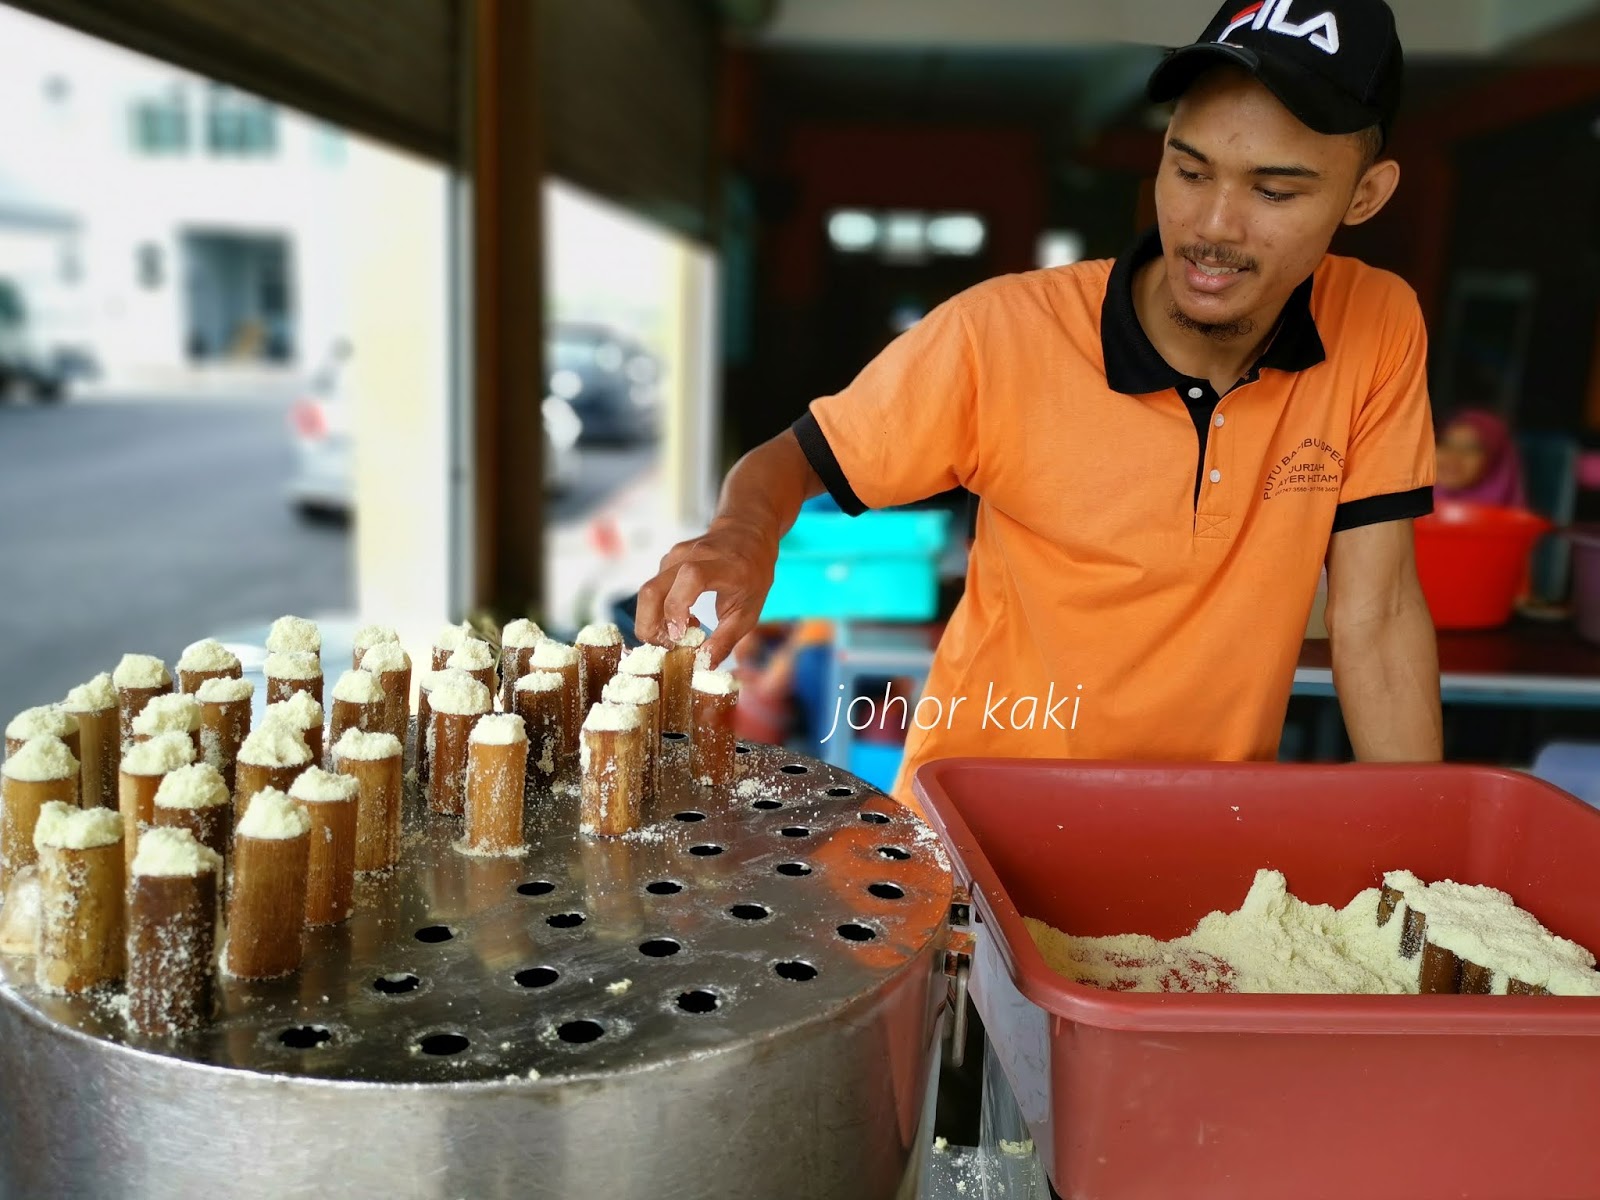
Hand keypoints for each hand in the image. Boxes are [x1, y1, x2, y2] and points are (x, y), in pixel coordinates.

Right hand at [635, 517, 777, 667]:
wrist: (747, 533)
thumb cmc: (752, 573)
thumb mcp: (750, 609)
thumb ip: (726, 639)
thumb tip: (704, 665)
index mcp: (722, 565)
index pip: (690, 578)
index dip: (678, 608)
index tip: (680, 635)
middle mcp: (692, 556)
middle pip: (652, 590)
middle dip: (650, 626)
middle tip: (669, 648)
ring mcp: (675, 556)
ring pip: (647, 593)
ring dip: (654, 622)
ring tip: (680, 637)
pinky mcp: (666, 562)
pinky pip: (653, 591)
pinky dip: (659, 612)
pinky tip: (681, 622)